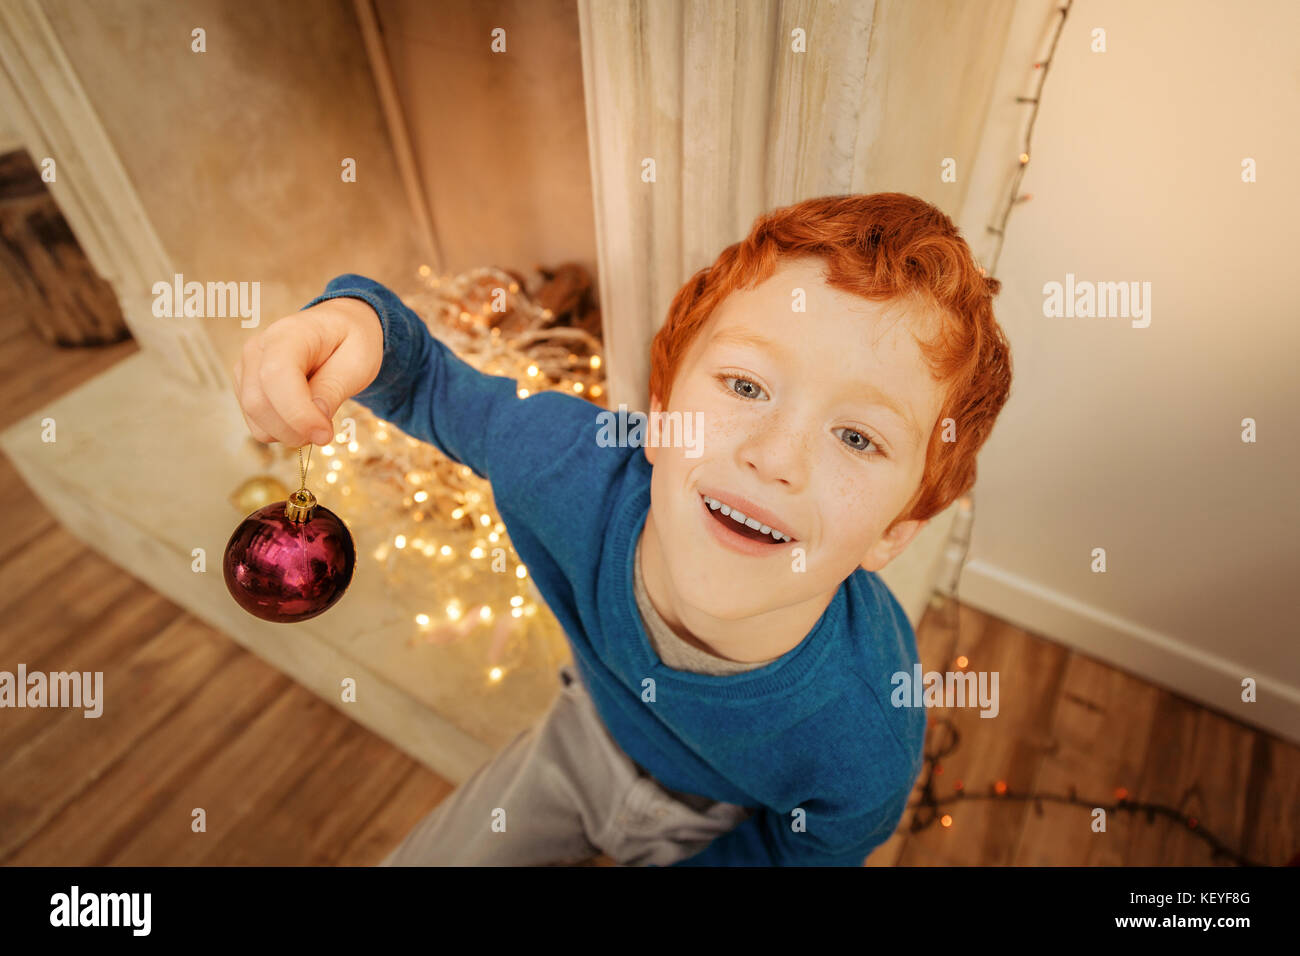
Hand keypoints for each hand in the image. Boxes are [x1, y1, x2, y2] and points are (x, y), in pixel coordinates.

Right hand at [231, 297, 383, 446]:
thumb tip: (314, 423)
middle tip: (328, 429)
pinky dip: (283, 431)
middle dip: (296, 430)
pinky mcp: (244, 388)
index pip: (275, 376)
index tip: (325, 434)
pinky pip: (258, 426)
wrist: (338, 328)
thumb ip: (334, 389)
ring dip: (291, 433)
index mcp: (287, 334)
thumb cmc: (350, 341)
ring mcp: (245, 369)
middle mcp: (256, 349)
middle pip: (258, 405)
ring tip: (318, 414)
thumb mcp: (357, 361)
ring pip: (257, 422)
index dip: (297, 413)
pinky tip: (302, 412)